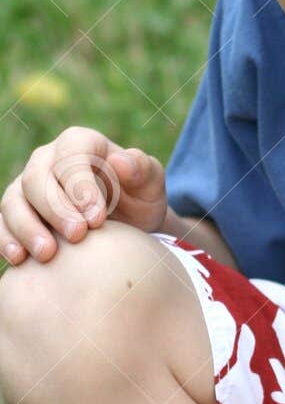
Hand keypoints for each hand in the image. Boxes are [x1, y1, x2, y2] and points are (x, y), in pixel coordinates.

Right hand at [0, 126, 167, 264]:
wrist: (127, 227)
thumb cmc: (139, 199)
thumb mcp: (151, 184)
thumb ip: (142, 169)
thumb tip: (120, 162)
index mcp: (79, 144)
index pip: (70, 155)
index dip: (79, 185)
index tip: (97, 218)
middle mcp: (47, 160)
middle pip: (37, 178)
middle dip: (55, 209)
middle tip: (78, 236)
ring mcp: (27, 187)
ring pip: (14, 201)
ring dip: (27, 227)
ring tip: (48, 253)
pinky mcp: (17, 213)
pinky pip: (2, 223)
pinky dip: (6, 239)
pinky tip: (20, 259)